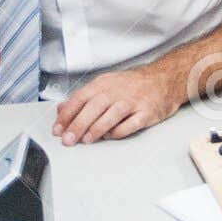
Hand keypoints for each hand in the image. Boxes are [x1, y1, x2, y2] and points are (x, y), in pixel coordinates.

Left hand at [52, 65, 182, 145]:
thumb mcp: (104, 85)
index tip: (58, 129)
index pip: (80, 98)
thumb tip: (61, 110)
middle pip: (93, 107)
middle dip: (78, 125)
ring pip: (110, 116)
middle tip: (68, 139)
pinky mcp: (146, 112)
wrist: (163, 80)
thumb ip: (83, 98)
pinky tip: (110, 136)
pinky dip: (119, 131)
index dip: (67, 115)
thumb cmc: (131, 85)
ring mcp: (132, 102)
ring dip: (96, 129)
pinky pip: (131, 124)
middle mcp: (116, 91)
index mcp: (102, 84)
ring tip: (86, 140)